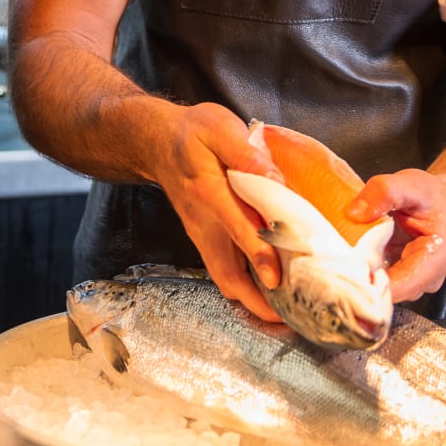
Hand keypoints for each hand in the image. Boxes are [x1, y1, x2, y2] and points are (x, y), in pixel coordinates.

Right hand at [145, 101, 284, 321]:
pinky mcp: (204, 239)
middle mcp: (204, 222)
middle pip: (227, 273)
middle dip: (255, 302)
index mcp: (209, 191)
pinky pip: (224, 271)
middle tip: (289, 318)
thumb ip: (247, 152)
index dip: (258, 254)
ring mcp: (202, 234)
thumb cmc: (191, 134)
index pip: (236, 228)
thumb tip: (275, 180)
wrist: (156, 143)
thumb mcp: (217, 127)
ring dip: (251, 301)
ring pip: (225, 279)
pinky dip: (245, 288)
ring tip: (284, 315)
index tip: (278, 278)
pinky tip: (268, 293)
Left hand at [348, 169, 445, 303]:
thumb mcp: (409, 184)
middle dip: (367, 283)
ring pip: (387, 291)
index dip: (378, 284)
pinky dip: (365, 275)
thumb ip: (384, 192)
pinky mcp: (402, 280)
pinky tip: (350, 262)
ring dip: (364, 280)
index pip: (408, 284)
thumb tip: (356, 212)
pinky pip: (381, 285)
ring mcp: (416, 281)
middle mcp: (431, 275)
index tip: (352, 274)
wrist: (438, 202)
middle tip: (339, 266)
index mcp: (439, 255)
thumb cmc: (429, 196)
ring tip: (343, 261)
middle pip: (396, 292)